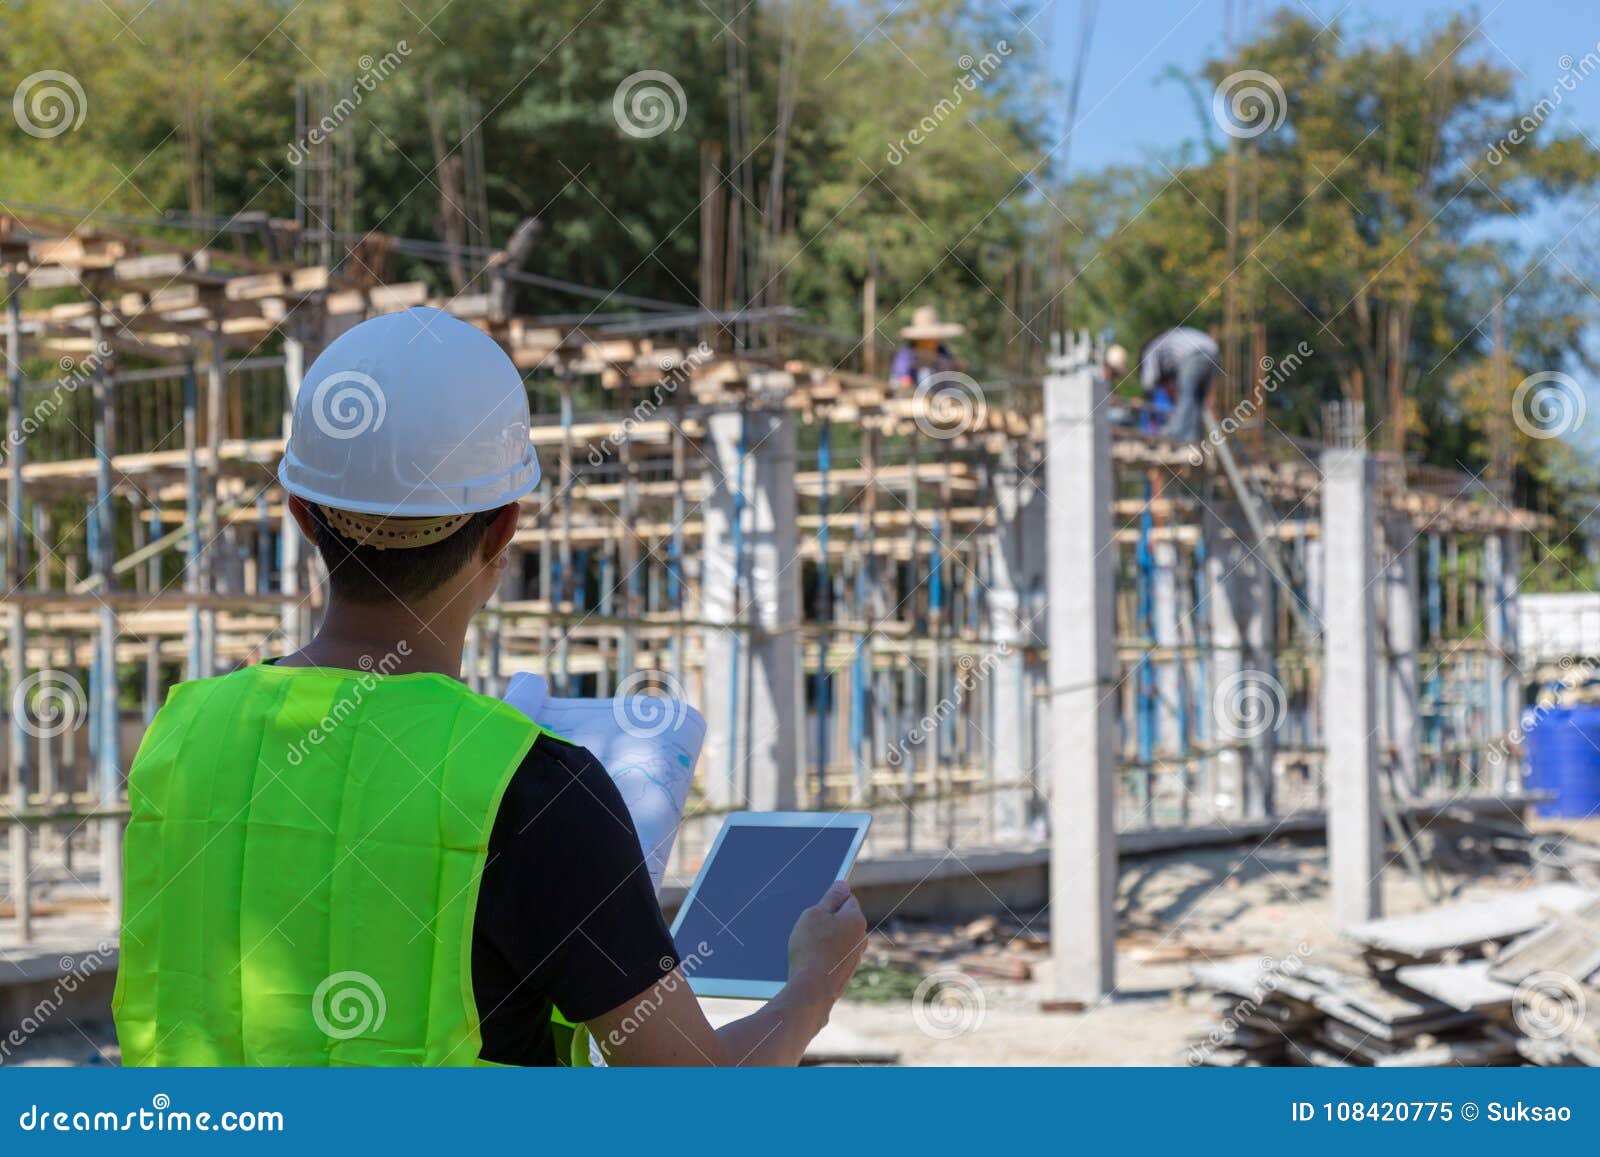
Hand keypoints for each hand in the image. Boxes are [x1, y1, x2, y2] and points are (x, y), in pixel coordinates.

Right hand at [786, 881, 866, 1003]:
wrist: (812, 990)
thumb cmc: (811, 948)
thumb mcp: (814, 914)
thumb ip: (830, 897)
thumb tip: (842, 885)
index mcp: (856, 919)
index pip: (847, 898)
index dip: (831, 900)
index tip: (818, 907)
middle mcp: (861, 938)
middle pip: (844, 920)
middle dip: (828, 921)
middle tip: (809, 927)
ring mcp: (855, 957)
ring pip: (839, 940)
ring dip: (826, 940)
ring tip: (807, 948)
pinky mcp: (847, 973)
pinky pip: (835, 957)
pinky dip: (825, 956)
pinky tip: (811, 962)